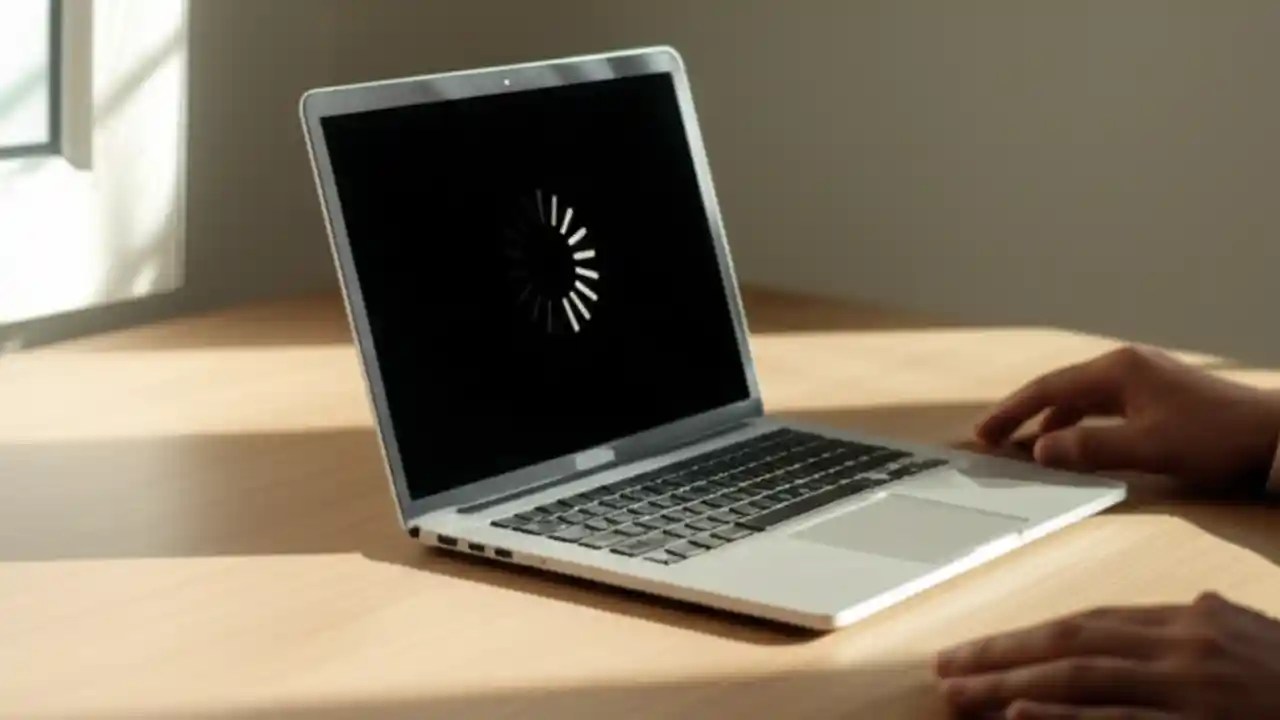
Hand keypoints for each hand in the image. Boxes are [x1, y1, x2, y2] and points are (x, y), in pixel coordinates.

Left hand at [935, 592, 1279, 718]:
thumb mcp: (1250, 638)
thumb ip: (1204, 627)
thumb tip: (1168, 616)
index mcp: (1190, 622)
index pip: (1087, 625)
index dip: (1025, 638)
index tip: (975, 651)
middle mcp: (1183, 646)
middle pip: (1070, 645)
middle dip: (1001, 656)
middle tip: (944, 669)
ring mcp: (1191, 689)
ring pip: (1082, 680)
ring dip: (1013, 686)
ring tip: (961, 694)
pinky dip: (1068, 719)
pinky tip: (1021, 717)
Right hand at [976, 345, 1279, 489]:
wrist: (1275, 434)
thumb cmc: (1215, 438)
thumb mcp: (1149, 448)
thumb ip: (1090, 449)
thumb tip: (1038, 450)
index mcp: (1118, 370)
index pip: (1049, 388)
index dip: (1012, 411)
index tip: (983, 433)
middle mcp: (1126, 367)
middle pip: (1061, 389)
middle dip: (1025, 415)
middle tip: (993, 439)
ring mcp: (1143, 379)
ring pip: (1082, 399)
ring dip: (1051, 422)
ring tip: (1027, 446)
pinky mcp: (1157, 396)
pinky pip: (1102, 407)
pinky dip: (1079, 424)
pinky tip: (1075, 443)